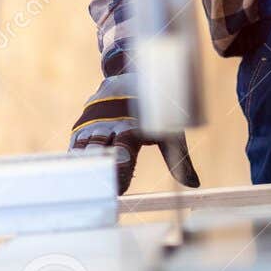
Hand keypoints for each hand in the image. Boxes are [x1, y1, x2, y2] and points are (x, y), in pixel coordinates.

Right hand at [68, 72, 200, 195]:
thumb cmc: (155, 112)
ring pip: (85, 148)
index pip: (123, 155)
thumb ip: (179, 162)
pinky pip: (76, 143)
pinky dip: (76, 158)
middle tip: (100, 192)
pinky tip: (75, 173)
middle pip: (101, 153)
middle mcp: (110, 125)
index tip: (119, 192)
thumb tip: (195, 186)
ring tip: (84, 186)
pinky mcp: (82, 123)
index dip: (120, 173)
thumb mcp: (171, 134)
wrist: (131, 78)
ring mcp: (94, 123)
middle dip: (100, 173)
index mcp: (132, 128)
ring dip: (86, 166)